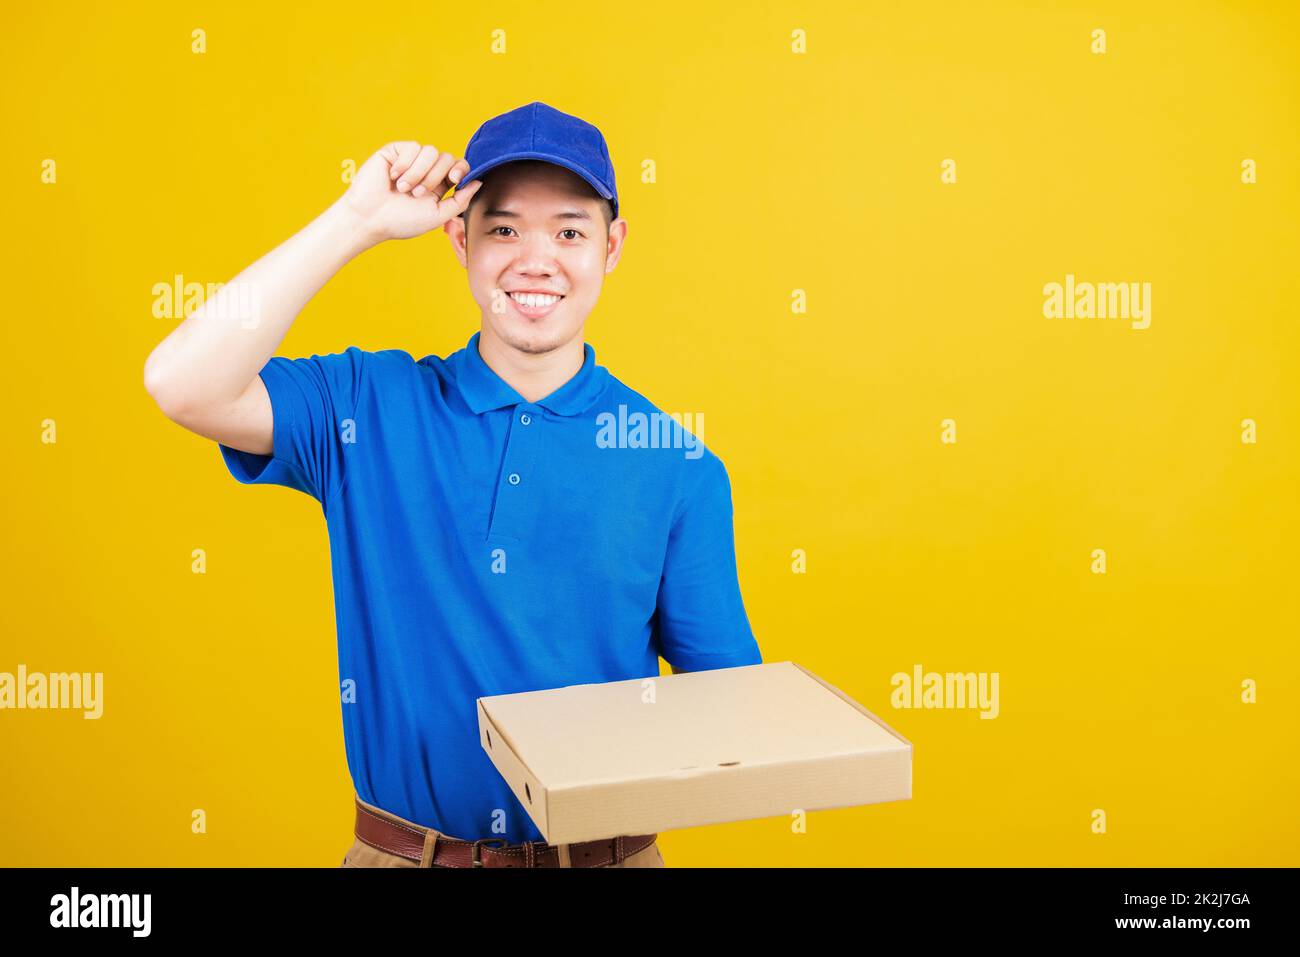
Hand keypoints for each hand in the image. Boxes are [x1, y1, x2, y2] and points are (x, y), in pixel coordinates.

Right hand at [341, 141, 482, 241]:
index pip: (459, 167)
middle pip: (446, 158)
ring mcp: (410, 159)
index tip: (456, 178)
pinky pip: (413, 147)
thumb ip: (460, 200)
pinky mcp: (395, 151)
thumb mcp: (437, 215)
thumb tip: (479, 182)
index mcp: (438, 185)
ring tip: (403, 189)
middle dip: (435, 177)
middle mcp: (426, 170)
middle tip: (417, 194)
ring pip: (430, 151)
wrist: (370, 218)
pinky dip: (405, 164)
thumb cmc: (401, 221)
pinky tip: (393, 176)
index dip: (462, 169)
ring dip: (418, 173)